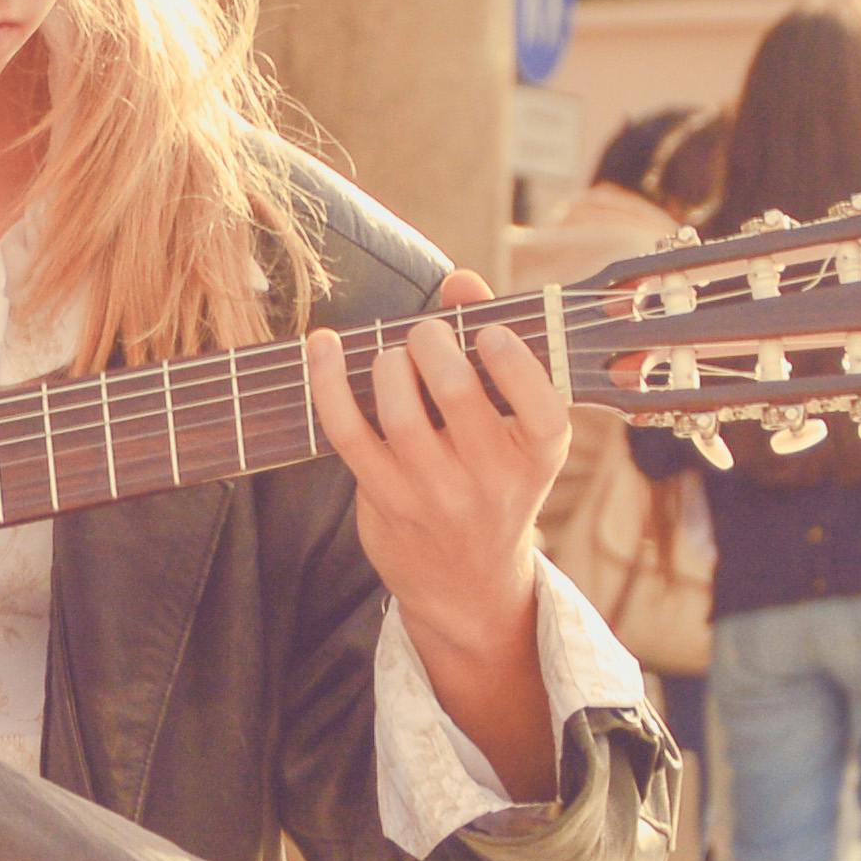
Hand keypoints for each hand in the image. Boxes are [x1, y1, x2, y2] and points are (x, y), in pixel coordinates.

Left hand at [309, 271, 568, 783]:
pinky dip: (328, 382)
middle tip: (425, 335)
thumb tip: (463, 280)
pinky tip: (321, 347)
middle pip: (455, 394)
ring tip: (393, 355)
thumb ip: (499, 350)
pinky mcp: (383, 498)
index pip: (539, 405)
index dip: (510, 359)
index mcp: (539, 455)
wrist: (466, 580)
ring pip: (398, 411)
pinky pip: (347, 432)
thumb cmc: (495, 479)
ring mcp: (434, 493)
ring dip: (387, 363)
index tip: (486, 332)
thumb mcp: (518, 430)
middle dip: (432, 345)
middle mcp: (491, 478)